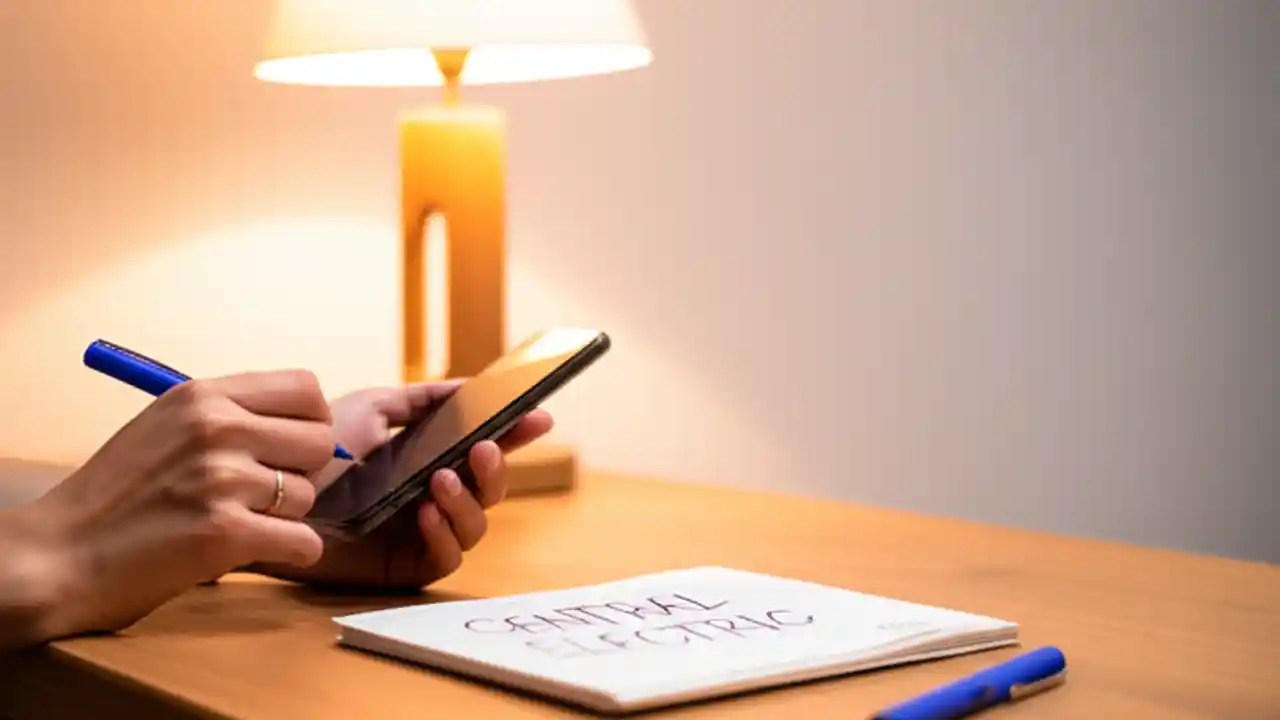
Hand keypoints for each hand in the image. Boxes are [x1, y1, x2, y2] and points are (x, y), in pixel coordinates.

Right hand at [0, 371, 336, 647]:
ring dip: (282, 517)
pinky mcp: (225, 532)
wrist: (58, 556)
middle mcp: (217, 428)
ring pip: (307, 496)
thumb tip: (310, 426)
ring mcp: (222, 479)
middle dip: (301, 472)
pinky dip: (291, 553)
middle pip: (319, 442)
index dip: (309, 422)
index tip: (290, 448)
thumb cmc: (115, 496)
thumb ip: (231, 417)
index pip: (305, 389)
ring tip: (235, 522)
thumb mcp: (166, 427)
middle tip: (262, 493)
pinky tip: (255, 551)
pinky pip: (304, 541)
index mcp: (203, 396)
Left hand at [251, 382, 551, 589]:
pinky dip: (444, 535)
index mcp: (432, 461)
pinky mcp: (402, 567)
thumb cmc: (315, 450)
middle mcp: (434, 498)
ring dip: (468, 502)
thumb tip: (473, 384)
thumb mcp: (372, 408)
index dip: (516, 434)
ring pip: (476, 527)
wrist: (268, 489)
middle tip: (483, 450)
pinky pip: (445, 559)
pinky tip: (425, 513)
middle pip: (490, 492)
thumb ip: (423, 398)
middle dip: (497, 470)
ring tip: (440, 480)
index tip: (538, 416)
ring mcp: (421, 534)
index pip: (485, 449)